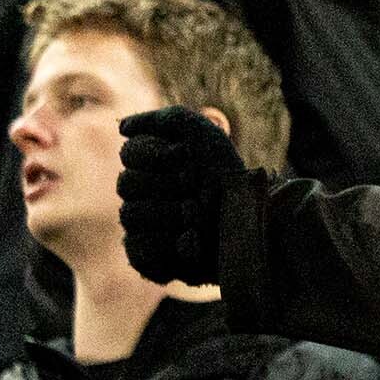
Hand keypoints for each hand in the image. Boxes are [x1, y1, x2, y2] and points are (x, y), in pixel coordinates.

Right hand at [117, 107, 250, 289]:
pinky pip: (137, 250)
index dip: (157, 153)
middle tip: (197, 188)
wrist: (256, 226)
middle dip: (168, 183)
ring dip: (171, 213)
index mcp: (153, 165)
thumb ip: (169, 119)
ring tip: (199, 217)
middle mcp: (144, 194)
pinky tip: (192, 241)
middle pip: (127, 183)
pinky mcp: (149, 259)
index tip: (187, 156)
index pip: (131, 152)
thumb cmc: (229, 178)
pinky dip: (168, 244)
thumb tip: (124, 127)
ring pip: (130, 214)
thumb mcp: (207, 137)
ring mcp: (143, 227)